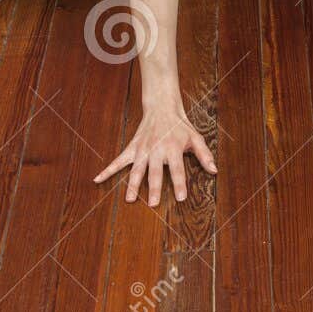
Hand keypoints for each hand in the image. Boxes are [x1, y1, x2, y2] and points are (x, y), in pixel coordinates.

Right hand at [94, 101, 215, 204]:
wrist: (162, 108)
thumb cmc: (180, 126)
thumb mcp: (196, 138)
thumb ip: (204, 155)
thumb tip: (214, 171)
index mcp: (173, 148)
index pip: (178, 169)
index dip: (180, 183)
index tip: (181, 198)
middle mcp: (156, 150)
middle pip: (155, 171)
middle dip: (153, 187)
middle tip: (152, 203)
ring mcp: (142, 150)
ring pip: (136, 169)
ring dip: (132, 184)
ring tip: (129, 199)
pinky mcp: (132, 148)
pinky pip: (118, 160)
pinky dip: (107, 170)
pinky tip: (97, 179)